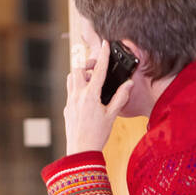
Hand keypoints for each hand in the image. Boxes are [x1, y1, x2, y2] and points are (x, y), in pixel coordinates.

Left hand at [64, 39, 133, 154]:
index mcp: (91, 95)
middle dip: (87, 66)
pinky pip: (70, 92)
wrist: (81, 151)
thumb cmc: (97, 135)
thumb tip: (129, 84)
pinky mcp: (66, 109)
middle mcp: (78, 95)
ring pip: (71, 79)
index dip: (103, 55)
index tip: (104, 43)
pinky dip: (77, 89)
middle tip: (96, 71)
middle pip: (78, 69)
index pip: (99, 70)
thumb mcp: (112, 116)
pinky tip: (85, 99)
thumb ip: (120, 97)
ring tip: (90, 83)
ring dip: (79, 76)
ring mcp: (70, 101)